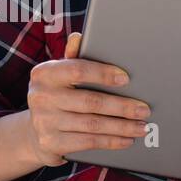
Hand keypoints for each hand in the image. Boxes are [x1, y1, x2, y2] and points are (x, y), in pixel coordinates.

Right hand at [24, 32, 152, 166]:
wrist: (36, 132)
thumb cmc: (57, 97)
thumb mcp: (61, 76)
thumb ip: (73, 58)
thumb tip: (79, 37)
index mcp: (44, 73)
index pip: (77, 70)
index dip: (103, 74)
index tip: (126, 79)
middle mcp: (41, 97)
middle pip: (91, 101)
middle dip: (122, 106)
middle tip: (144, 110)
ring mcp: (44, 121)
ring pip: (93, 124)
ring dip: (122, 127)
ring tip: (141, 126)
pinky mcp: (51, 143)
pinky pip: (89, 142)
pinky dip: (111, 141)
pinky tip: (127, 139)